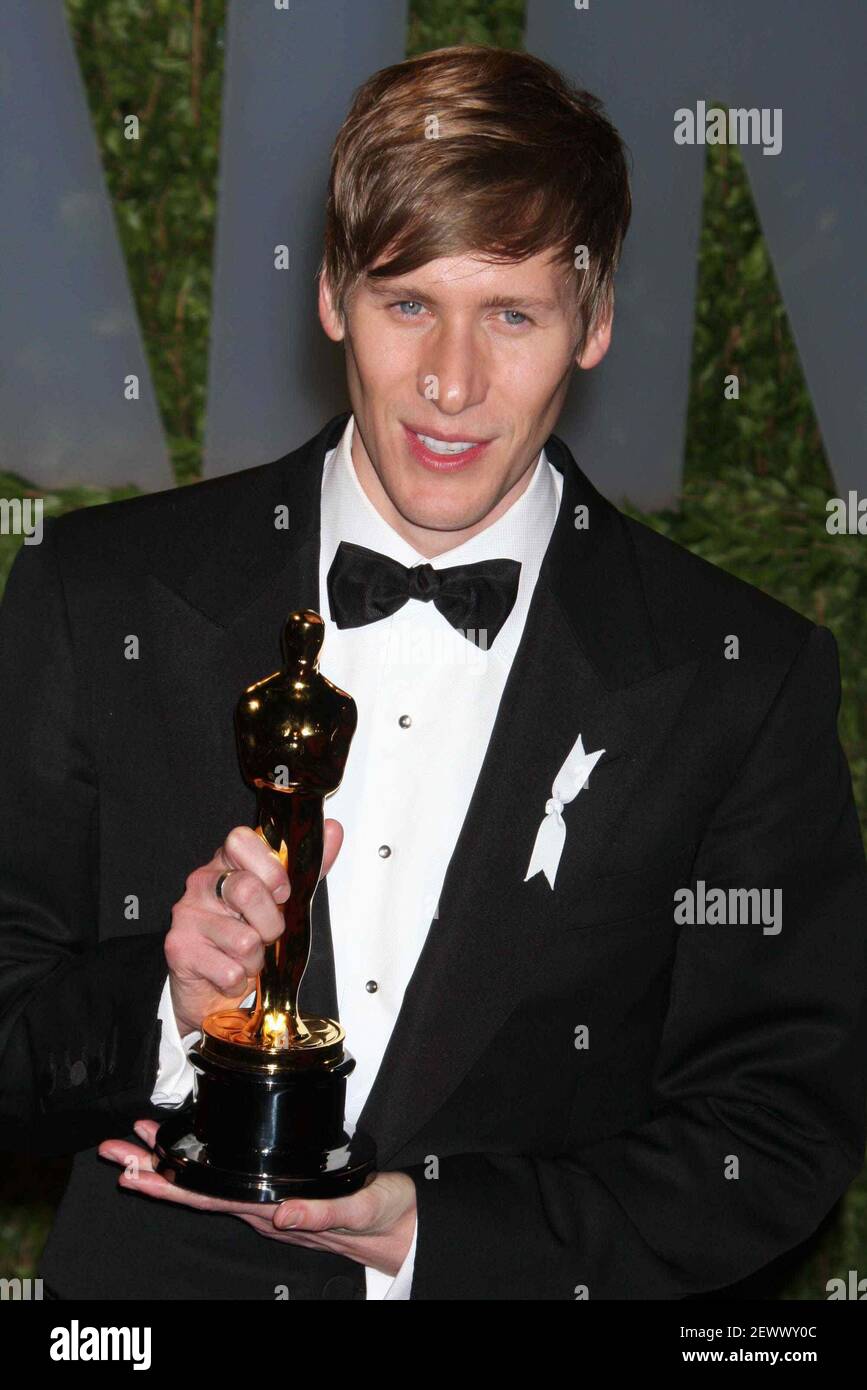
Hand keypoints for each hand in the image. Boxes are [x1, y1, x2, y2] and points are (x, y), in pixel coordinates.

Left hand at [99, 1119, 416, 1277]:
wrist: (394, 1226)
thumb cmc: (376, 1214)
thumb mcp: (355, 1206)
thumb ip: (320, 1210)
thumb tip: (282, 1213)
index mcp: (273, 1209)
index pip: (209, 1198)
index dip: (169, 1185)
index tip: (136, 1170)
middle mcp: (260, 1208)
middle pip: (193, 1191)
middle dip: (150, 1172)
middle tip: (115, 1151)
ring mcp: (263, 1201)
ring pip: (203, 1184)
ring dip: (166, 1166)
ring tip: (136, 1144)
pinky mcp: (273, 1190)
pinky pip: (223, 1178)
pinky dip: (197, 1162)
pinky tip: (184, 1149)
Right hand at [165, 820, 343, 1036]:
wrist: (209, 986)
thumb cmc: (244, 936)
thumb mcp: (279, 901)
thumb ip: (305, 869)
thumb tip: (332, 830)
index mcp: (226, 863)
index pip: (241, 839)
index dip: (269, 868)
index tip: (281, 892)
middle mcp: (202, 882)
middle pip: (247, 890)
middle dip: (270, 924)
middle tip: (267, 934)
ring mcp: (187, 914)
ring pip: (243, 939)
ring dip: (255, 959)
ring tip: (246, 957)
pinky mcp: (179, 948)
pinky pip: (229, 970)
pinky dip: (238, 979)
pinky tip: (228, 972)